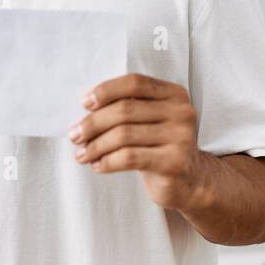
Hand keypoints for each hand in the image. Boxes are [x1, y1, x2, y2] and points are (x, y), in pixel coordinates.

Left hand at [69, 73, 208, 211]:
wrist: (189, 181)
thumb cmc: (160, 147)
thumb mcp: (150, 120)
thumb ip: (128, 107)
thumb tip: (86, 109)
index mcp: (174, 94)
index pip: (134, 82)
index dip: (106, 90)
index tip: (85, 104)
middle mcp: (181, 112)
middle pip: (124, 110)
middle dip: (93, 123)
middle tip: (74, 136)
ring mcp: (180, 137)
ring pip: (123, 135)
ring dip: (95, 146)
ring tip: (82, 155)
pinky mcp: (174, 162)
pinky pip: (129, 157)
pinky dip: (107, 161)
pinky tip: (98, 166)